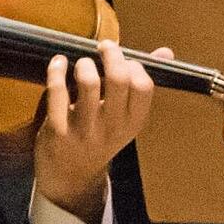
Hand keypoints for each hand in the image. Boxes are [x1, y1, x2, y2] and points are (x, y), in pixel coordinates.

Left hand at [33, 42, 171, 220]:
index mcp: (133, 122)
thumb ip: (141, 84)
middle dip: (111, 54)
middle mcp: (112, 127)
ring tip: (82, 63)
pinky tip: (58, 63)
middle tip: (104, 47)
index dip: (134, 65)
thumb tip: (166, 52)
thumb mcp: (125, 117)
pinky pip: (57, 93)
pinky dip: (56, 71)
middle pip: (118, 79)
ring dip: (84, 64)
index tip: (124, 59)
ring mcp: (85, 129)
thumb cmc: (100, 136)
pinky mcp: (58, 130)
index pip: (143, 87)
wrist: (71, 176)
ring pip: (89, 82)